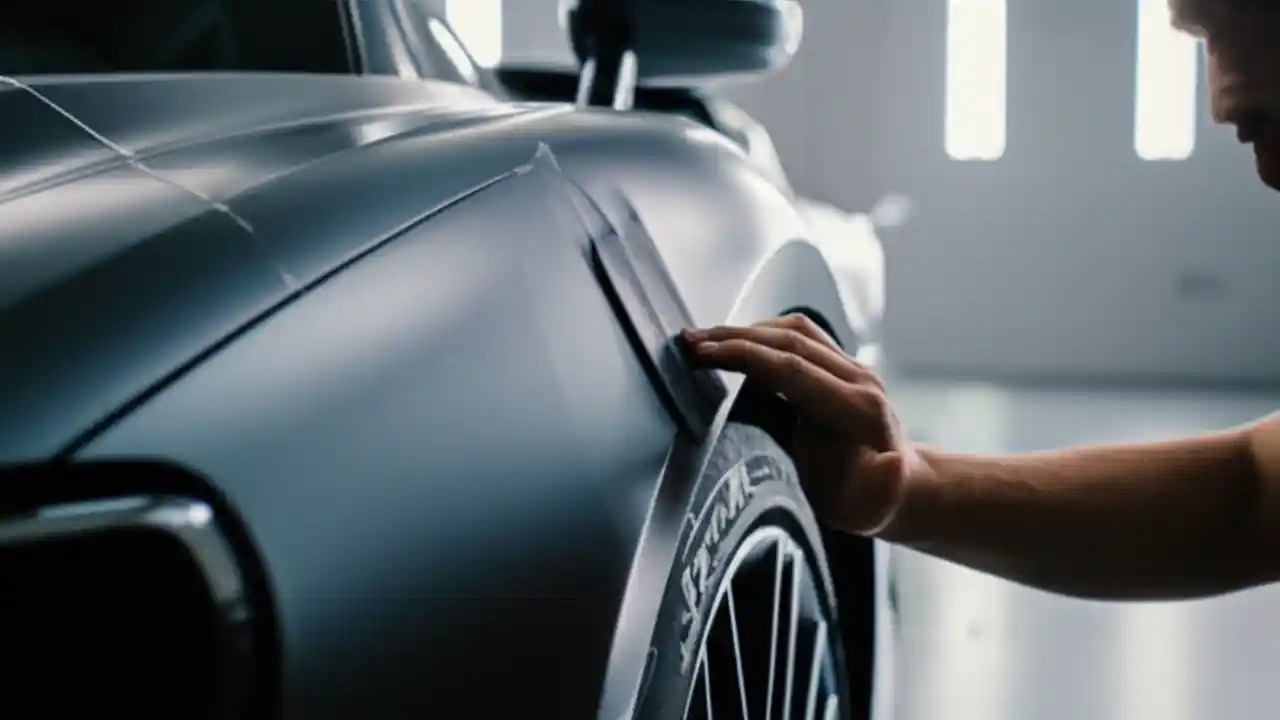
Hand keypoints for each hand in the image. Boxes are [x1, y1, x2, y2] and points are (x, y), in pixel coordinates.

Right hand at [682, 315, 923, 535]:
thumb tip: (891, 463)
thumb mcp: (870, 507)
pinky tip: (735, 342)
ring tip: (703, 338)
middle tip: (689, 342)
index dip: (744, 356)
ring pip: (794, 331)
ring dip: (745, 330)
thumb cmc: (870, 501)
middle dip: (733, 338)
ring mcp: (852, 368)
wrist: (899, 488)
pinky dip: (762, 333)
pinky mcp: (841, 365)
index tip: (703, 354)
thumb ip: (878, 486)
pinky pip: (799, 335)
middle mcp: (858, 380)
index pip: (792, 368)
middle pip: (788, 342)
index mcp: (857, 411)